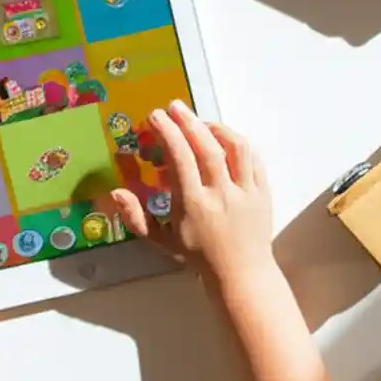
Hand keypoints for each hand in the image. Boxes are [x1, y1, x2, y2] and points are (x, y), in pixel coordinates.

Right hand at [110, 101, 272, 286]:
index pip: (180, 159)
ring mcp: (246, 192)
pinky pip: (253, 157)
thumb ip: (137, 217)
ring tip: (198, 121)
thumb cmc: (197, 256)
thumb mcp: (161, 242)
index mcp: (194, 206)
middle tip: (172, 106)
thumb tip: (116, 192)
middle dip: (187, 121)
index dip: (167, 133)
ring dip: (215, 127)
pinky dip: (237, 142)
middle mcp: (221, 195)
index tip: (154, 117)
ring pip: (235, 147)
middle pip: (206, 147)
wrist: (240, 274)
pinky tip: (222, 138)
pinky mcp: (264, 191)